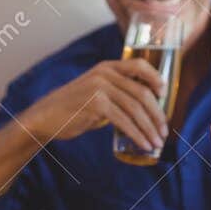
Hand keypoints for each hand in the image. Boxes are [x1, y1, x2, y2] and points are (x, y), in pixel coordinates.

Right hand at [20, 60, 168, 151]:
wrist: (45, 117)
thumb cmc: (73, 108)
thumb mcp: (96, 93)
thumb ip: (116, 94)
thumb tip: (143, 109)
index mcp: (107, 67)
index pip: (139, 65)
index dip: (156, 78)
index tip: (165, 95)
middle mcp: (105, 74)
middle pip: (142, 93)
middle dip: (157, 115)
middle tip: (164, 131)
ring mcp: (100, 88)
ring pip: (135, 109)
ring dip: (149, 128)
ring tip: (157, 142)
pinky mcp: (96, 104)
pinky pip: (124, 121)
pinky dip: (137, 135)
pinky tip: (143, 144)